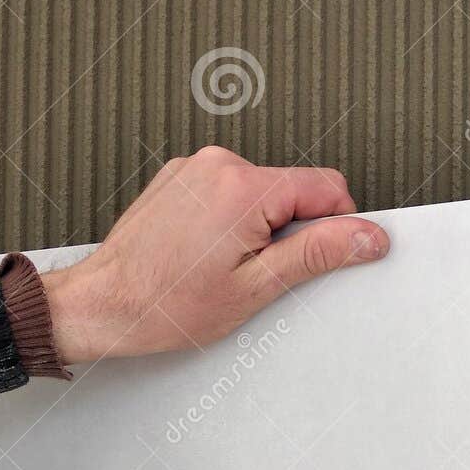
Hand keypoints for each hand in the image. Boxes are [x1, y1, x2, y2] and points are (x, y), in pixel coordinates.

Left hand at [41, 146, 389, 364]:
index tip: (318, 261)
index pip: (328, 188)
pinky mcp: (178, 178)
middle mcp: (218, 164)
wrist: (102, 305)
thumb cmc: (166, 305)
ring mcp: (194, 167)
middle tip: (259, 273)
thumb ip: (317, 254)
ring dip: (260, 228)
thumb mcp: (256, 287)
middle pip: (295, 188)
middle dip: (292, 231)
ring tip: (224, 267)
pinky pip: (229, 192)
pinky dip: (231, 221)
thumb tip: (367, 236)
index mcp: (244, 187)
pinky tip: (205, 255)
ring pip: (263, 192)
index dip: (335, 228)